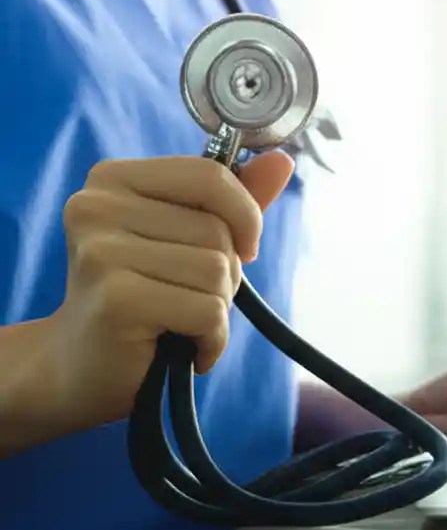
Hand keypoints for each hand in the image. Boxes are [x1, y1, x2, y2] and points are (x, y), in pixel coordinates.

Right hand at [47, 153, 294, 427]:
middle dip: (226, 274)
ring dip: (217, 308)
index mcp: (113, 178)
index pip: (211, 176)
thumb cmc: (143, 298)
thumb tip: (281, 161)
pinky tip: (185, 347)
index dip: (245, 216)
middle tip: (188, 298)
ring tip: (181, 322)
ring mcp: (100, 252)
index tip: (241, 249)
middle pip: (218, 230)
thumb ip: (233, 201)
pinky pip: (208, 312)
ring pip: (217, 271)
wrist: (83, 367)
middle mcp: (96, 206)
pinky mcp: (115, 299)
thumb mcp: (187, 239)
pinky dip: (211, 338)